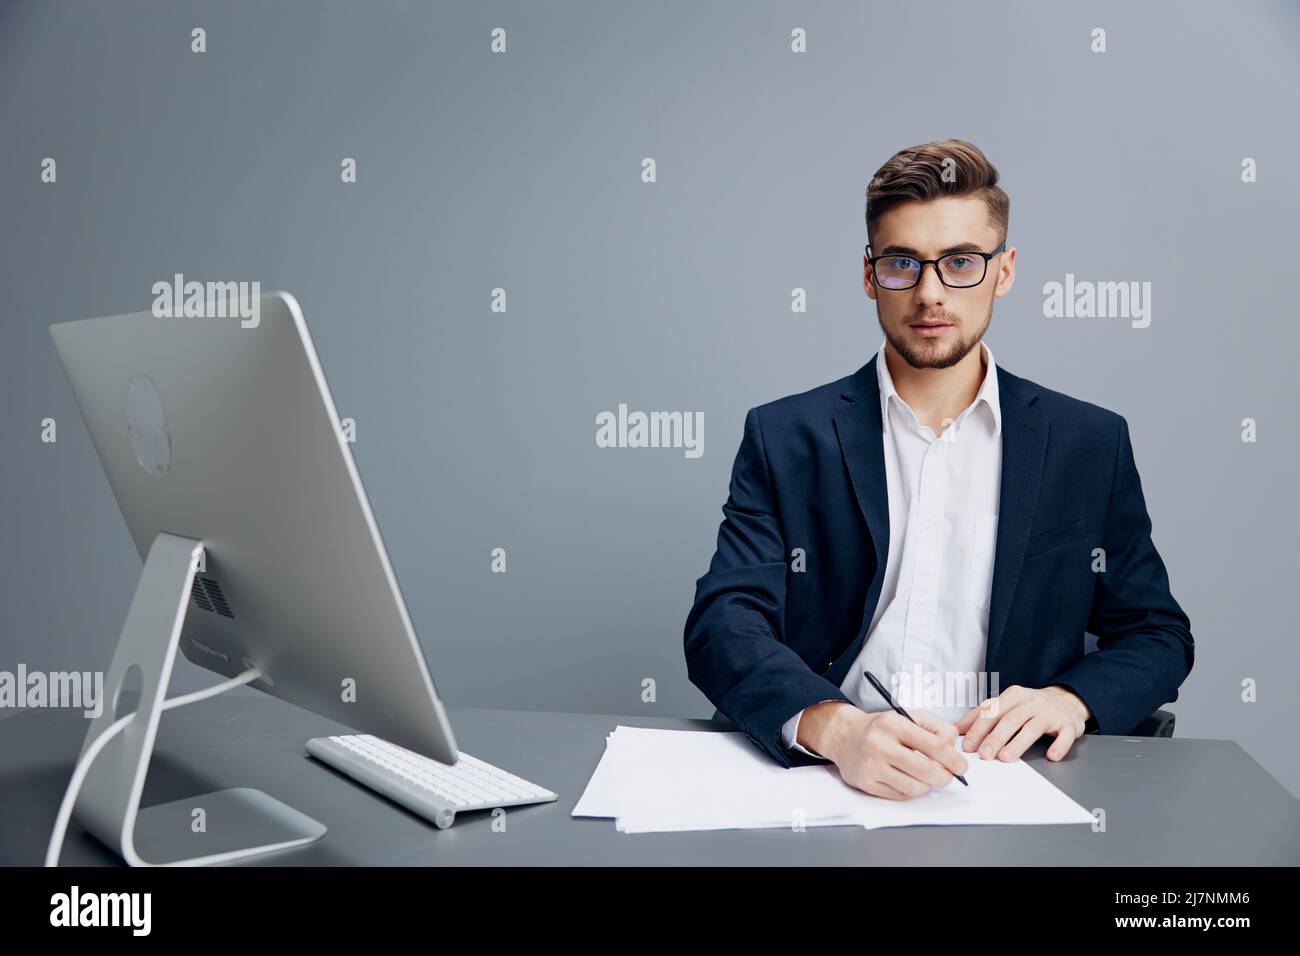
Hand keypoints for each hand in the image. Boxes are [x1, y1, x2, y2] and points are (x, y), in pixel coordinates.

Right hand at [799, 702, 968, 799]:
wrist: (844, 736)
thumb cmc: (881, 728)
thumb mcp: (908, 717)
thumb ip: (936, 729)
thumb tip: (953, 751)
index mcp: (893, 724)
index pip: (933, 745)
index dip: (953, 759)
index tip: (961, 766)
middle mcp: (880, 745)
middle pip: (926, 771)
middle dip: (944, 777)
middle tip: (947, 776)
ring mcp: (871, 766)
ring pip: (915, 788)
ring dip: (927, 785)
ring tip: (924, 776)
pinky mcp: (866, 784)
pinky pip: (900, 796)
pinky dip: (910, 790)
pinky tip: (906, 779)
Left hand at [954, 685, 1090, 762]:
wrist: (1067, 700)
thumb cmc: (1030, 706)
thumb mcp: (1006, 704)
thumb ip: (983, 714)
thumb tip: (958, 728)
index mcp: (1014, 695)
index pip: (993, 712)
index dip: (979, 729)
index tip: (968, 745)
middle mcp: (1032, 702)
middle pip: (1011, 719)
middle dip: (995, 737)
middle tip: (984, 755)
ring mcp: (1051, 712)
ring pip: (1033, 727)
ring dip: (1019, 743)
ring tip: (1006, 757)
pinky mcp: (1069, 724)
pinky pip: (1065, 734)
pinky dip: (1059, 745)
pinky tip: (1051, 756)